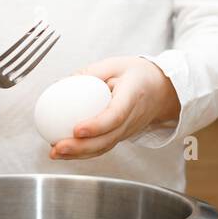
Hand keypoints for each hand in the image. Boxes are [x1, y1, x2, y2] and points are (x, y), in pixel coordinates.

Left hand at [50, 56, 180, 159]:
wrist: (162, 91)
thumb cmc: (139, 76)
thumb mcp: (116, 64)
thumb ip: (91, 72)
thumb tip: (62, 82)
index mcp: (133, 96)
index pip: (115, 116)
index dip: (96, 126)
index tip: (76, 129)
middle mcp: (132, 118)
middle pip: (107, 139)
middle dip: (80, 147)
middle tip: (57, 147)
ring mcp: (127, 131)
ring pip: (103, 147)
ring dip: (78, 154)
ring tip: (55, 153)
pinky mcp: (121, 136)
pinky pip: (102, 147)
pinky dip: (83, 152)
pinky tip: (65, 152)